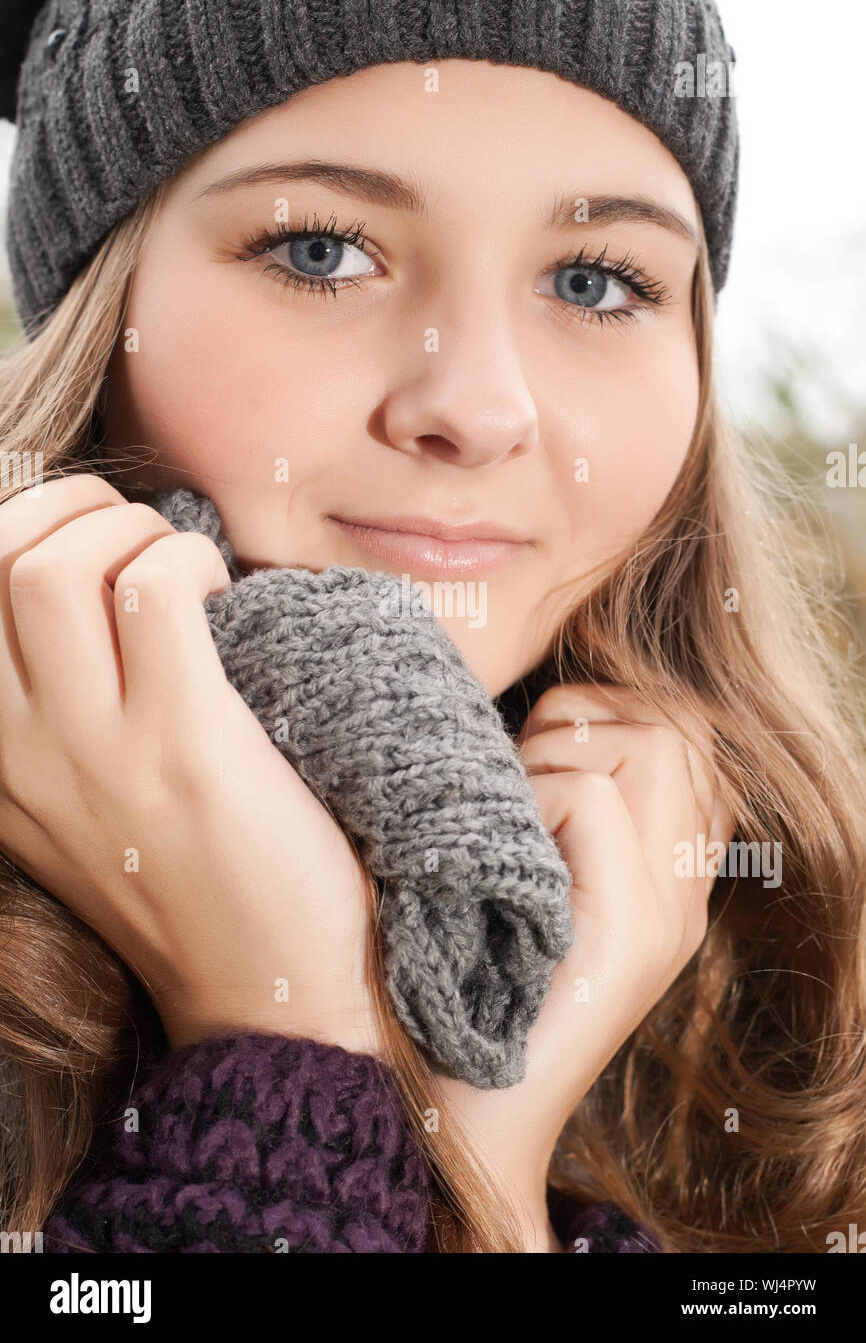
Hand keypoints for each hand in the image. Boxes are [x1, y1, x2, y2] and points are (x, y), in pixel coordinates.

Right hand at [0, 475, 380, 1054]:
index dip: (16, 528)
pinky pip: (153, 589)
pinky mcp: (183, 745)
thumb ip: (50, 720)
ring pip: (48, 565)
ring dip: (126, 529)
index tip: (85, 535)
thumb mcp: (79, 809)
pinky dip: (189, 560)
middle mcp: (16, 754)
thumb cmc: (194, 882)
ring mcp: (93, 752)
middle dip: (68, 507)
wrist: (272, 990)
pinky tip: (225, 593)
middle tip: (137, 535)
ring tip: (180, 565)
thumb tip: (79, 582)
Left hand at [433, 682, 735, 1249]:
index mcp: (667, 878)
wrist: (466, 1118)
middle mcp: (684, 890)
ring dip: (553, 754)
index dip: (609, 711)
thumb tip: (540, 718)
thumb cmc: (462, 980)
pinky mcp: (630, 931)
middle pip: (681, 723)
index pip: (690, 738)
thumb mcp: (522, 876)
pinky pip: (590, 795)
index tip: (533, 754)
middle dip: (583, 715)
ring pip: (651, 741)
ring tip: (506, 815)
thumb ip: (552, 807)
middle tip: (514, 772)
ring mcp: (668, 911)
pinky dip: (530, 799)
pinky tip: (496, 856)